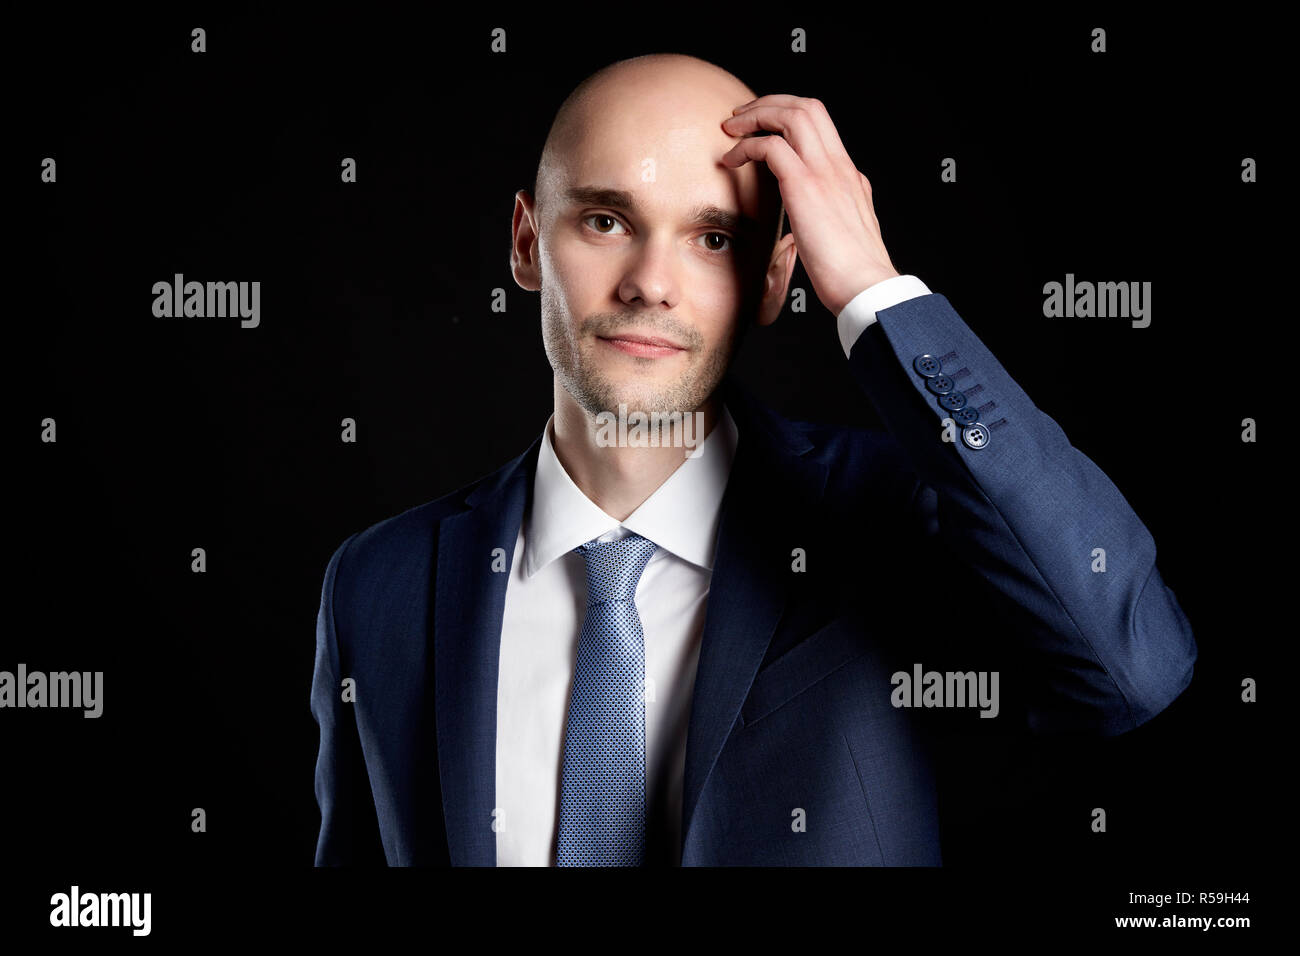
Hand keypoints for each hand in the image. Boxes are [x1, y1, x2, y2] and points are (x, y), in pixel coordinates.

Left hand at [721, 95, 899, 316]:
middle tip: (739, 115)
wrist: (867, 286)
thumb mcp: (844, 234)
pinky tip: (730, 161)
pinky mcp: (805, 187)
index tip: (763, 124)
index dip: (788, 114)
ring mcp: (824, 172)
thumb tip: (808, 221)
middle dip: (768, 103)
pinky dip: (746, 147)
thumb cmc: (852, 273)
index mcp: (849, 175)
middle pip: (806, 107)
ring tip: (730, 127)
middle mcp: (839, 166)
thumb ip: (829, 217)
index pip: (820, 123)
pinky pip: (770, 147)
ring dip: (755, 116)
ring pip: (790, 116)